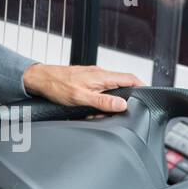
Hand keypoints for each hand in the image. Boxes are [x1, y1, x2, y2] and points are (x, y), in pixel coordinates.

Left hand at [22, 63, 141, 112]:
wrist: (38, 79)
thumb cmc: (56, 85)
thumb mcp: (80, 97)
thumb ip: (102, 101)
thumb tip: (122, 104)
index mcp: (101, 76)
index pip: (130, 78)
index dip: (142, 87)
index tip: (149, 96)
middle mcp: (99, 74)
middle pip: (122, 85)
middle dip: (125, 100)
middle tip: (120, 113)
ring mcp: (92, 77)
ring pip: (110, 89)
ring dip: (110, 102)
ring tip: (101, 114)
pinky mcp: (85, 81)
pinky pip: (99, 91)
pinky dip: (100, 101)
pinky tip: (92, 109)